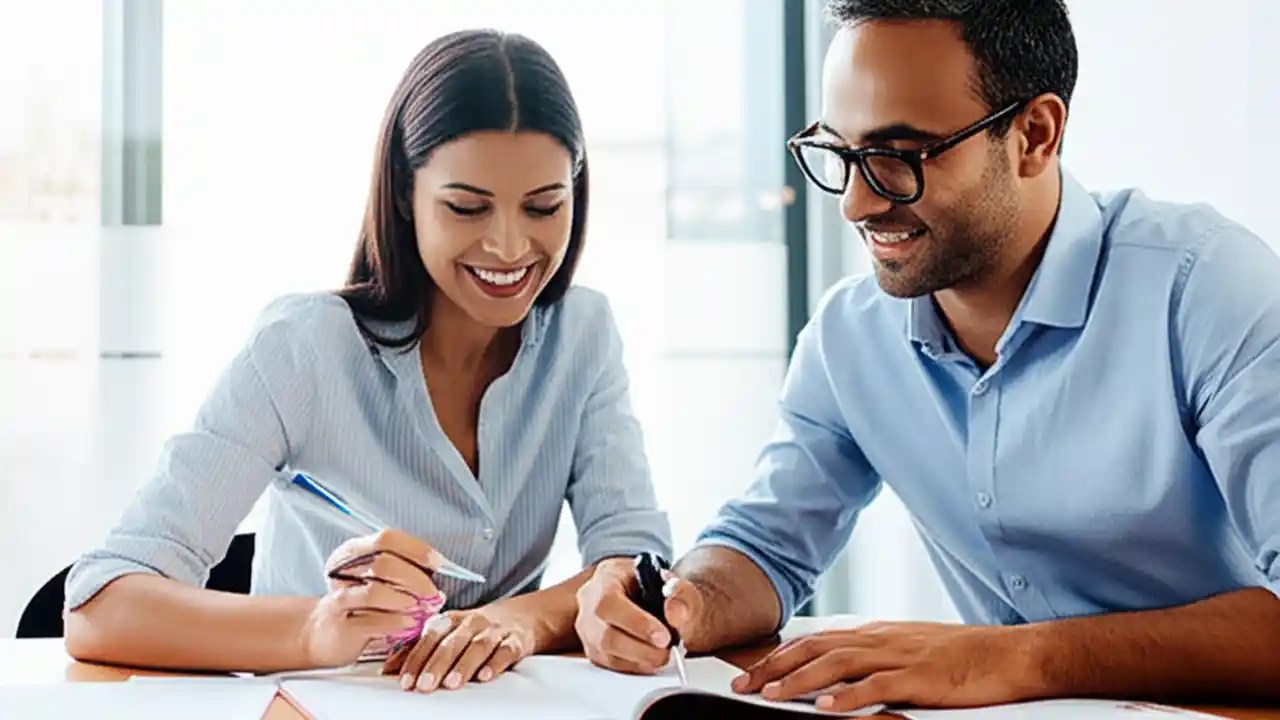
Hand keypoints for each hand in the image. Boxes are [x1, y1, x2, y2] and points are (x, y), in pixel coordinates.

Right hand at [300, 530, 442, 667]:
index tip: (438, 563)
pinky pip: (374, 621)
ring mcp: (338, 598)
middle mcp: (342, 571)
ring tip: (423, 609)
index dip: (416, 549)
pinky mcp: (341, 626)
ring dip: (407, 600)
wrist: (323, 634)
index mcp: (352, 551)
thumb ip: (400, 568)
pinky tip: (411, 624)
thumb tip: (438, 570)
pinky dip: (399, 621)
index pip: (387, 539)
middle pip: (384, 564)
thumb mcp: (374, 578)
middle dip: (417, 579)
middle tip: (434, 594)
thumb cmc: (359, 603)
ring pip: (376, 592)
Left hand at [384, 608, 534, 691]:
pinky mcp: (516, 640)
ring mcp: (494, 631)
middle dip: (436, 665)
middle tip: (424, 686)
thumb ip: (419, 650)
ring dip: (463, 665)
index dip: (415, 659)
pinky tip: (485, 676)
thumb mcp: (448, 634)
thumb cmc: (477, 629)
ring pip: (478, 646)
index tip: (405, 681)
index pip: (429, 638)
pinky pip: (506, 650)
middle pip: (451, 642)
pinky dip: (496, 663)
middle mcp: (471, 622)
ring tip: (451, 683)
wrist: (522, 616)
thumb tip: (388, 670)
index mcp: (450, 620)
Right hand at [574, 557, 705, 673]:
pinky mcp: (594, 651)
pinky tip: (651, 658)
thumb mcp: (668, 578)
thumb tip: (678, 612)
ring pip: (607, 655)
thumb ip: (678, 591)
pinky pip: (611, 665)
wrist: (636, 592)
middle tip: (668, 650)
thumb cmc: (648, 583)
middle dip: (642, 649)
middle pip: (606, 636)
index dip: (636, 623)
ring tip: (663, 654)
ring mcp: (588, 631)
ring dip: (641, 660)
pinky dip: (635, 665)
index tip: (664, 636)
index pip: (610, 603)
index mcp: (605, 578)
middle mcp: (589, 605)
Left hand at [732, 621, 1043, 711]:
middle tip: (745, 684)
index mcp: (877, 633)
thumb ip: (875, 655)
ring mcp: (900, 656)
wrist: (1010, 653)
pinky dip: (848, 697)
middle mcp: (881, 639)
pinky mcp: (920, 677)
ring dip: (799, 681)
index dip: (782, 654)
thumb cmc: (964, 655)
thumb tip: (841, 666)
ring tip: (771, 695)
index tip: (755, 669)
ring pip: (837, 664)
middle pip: (816, 648)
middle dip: (776, 666)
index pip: (818, 640)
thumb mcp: (910, 647)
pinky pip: (877, 686)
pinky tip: (826, 708)